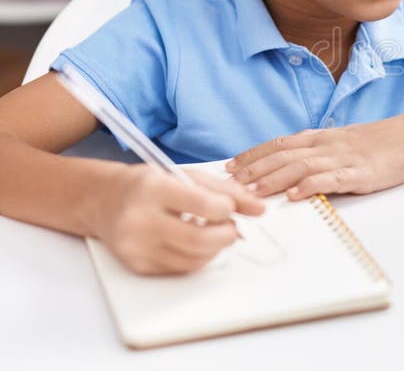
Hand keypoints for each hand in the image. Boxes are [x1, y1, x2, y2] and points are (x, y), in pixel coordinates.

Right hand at [90, 164, 264, 274]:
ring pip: (194, 260)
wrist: (103, 201)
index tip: (228, 208)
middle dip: (227, 235)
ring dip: (215, 248)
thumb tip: (261, 210)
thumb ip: (226, 190)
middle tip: (232, 228)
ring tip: (213, 232)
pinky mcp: (137, 265)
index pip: (205, 206)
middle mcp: (140, 220)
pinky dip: (197, 257)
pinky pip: (181, 268)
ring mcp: (136, 247)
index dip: (226, 209)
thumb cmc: (149, 184)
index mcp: (153, 189)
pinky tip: (194, 241)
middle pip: (201, 240)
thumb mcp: (186, 175)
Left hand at [226, 113, 403, 199]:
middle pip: (283, 155)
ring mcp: (343, 157)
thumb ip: (319, 151)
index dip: (253, 155)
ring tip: (253, 193)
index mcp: (322, 137)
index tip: (230, 166)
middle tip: (230, 184)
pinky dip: (311, 186)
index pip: (279, 144)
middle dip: (254, 170)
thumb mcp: (344, 141)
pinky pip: (332, 178)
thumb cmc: (382, 141)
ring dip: (274, 179)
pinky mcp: (361, 172)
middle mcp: (327, 144)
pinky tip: (296, 195)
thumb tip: (292, 166)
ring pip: (301, 167)